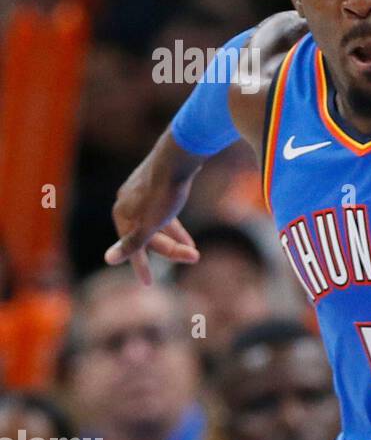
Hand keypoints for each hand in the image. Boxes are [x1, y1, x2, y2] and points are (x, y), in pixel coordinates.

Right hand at [104, 137, 201, 284]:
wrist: (179, 155)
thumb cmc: (165, 192)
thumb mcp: (151, 223)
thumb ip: (133, 243)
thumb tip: (108, 260)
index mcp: (121, 213)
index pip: (132, 247)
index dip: (141, 266)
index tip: (147, 284)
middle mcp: (126, 203)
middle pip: (146, 235)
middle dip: (170, 249)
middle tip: (193, 257)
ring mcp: (141, 193)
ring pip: (156, 225)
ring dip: (174, 239)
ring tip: (192, 251)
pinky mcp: (157, 186)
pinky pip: (163, 213)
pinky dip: (174, 226)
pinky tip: (186, 235)